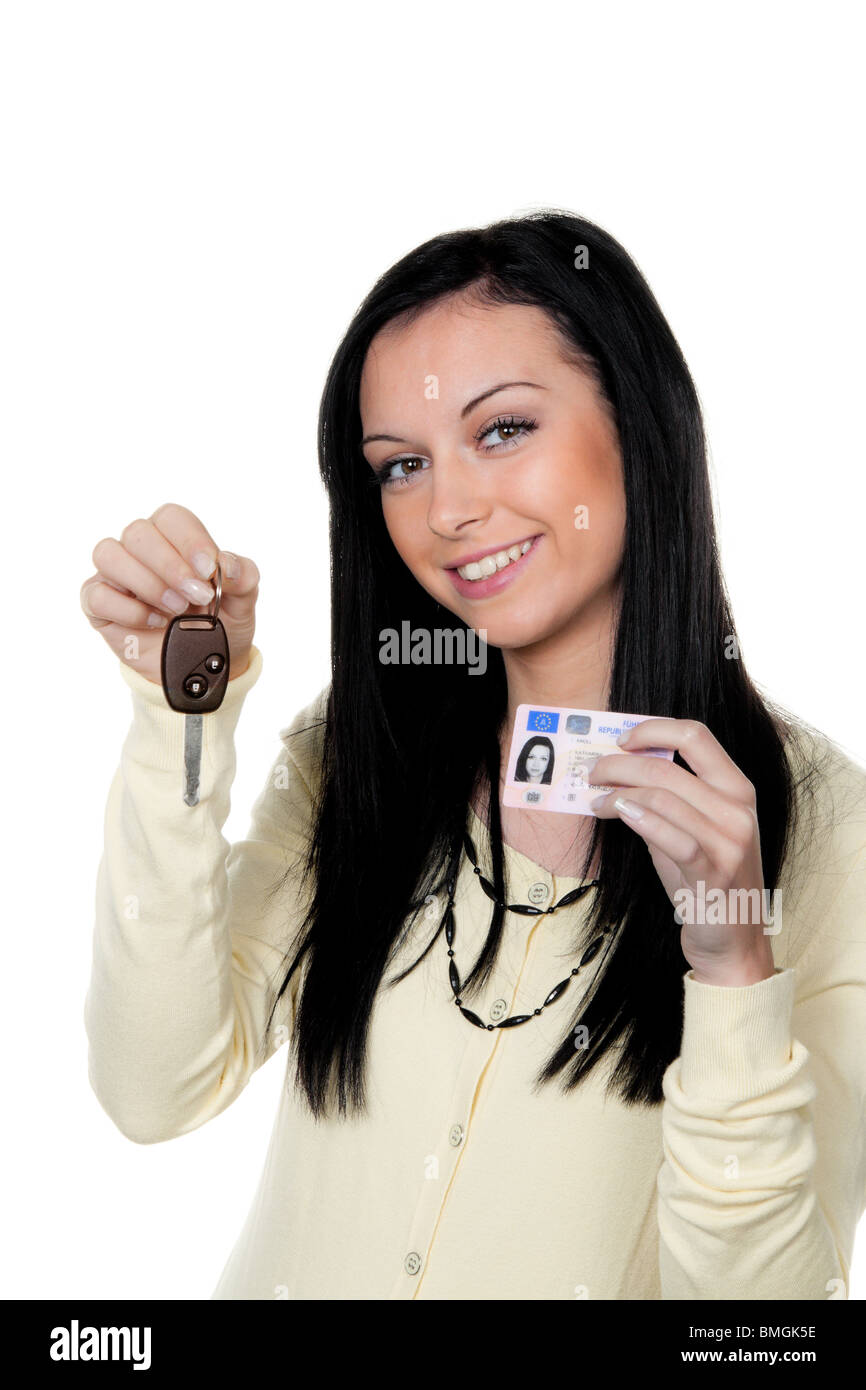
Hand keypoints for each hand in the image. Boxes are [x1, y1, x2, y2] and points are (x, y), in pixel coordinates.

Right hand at [80, 502, 258, 684]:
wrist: (204, 668)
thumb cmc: (219, 624)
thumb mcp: (243, 602)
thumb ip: (243, 577)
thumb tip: (227, 565)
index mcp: (174, 538)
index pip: (172, 517)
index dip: (190, 540)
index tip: (209, 570)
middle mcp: (140, 550)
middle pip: (138, 533)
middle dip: (171, 566)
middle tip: (197, 596)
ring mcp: (116, 576)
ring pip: (109, 555)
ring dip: (147, 583)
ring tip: (176, 609)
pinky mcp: (99, 605)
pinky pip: (97, 595)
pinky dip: (128, 610)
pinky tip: (154, 622)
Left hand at [588, 719, 774, 985]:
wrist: (732, 940)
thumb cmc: (706, 881)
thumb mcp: (694, 829)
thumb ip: (668, 797)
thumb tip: (620, 768)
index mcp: (738, 788)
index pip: (697, 735)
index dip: (653, 729)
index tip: (621, 738)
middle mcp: (738, 809)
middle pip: (667, 766)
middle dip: (619, 764)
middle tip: (592, 772)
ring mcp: (730, 839)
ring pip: (661, 795)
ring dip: (617, 791)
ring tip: (596, 799)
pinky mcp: (713, 870)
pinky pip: (667, 832)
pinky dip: (635, 816)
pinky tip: (614, 812)